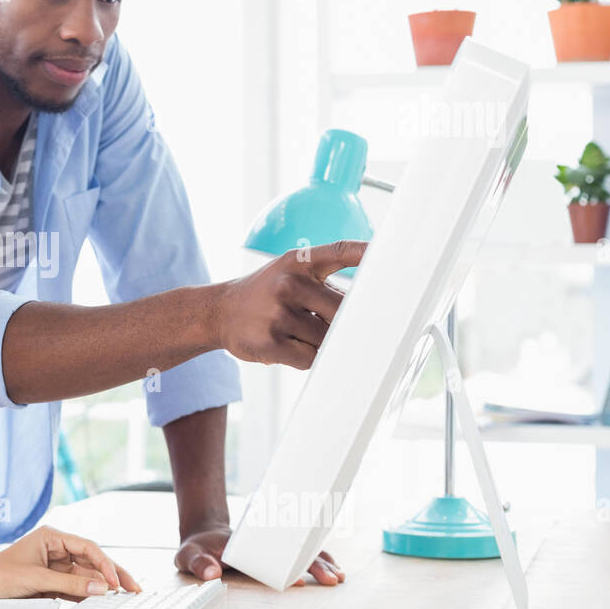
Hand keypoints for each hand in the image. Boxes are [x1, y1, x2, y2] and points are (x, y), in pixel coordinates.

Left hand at [0, 526, 142, 598]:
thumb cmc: (0, 574)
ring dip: (101, 586)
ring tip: (123, 596)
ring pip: (86, 575)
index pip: (87, 548)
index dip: (104, 564)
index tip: (114, 581)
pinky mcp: (53, 580)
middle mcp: (57, 548)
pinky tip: (101, 600)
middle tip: (133, 587)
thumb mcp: (37, 579)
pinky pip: (75, 586)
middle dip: (112, 573)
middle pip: (92, 560)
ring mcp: (56, 564)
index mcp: (53, 536)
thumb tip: (98, 589)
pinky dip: (88, 594)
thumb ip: (69, 585)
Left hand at [176, 525, 344, 585]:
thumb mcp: (189, 555)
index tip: (298, 579)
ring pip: (302, 552)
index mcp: (248, 544)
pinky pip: (301, 554)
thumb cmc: (197, 548)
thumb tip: (211, 573)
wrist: (203, 535)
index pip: (272, 553)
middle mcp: (264, 543)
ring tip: (339, 576)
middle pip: (294, 551)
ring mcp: (272, 547)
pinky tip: (333, 570)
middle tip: (331, 579)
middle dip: (315, 564)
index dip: (287, 564)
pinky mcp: (275, 552)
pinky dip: (318, 560)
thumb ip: (197, 563)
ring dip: (322, 562)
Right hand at [216, 239, 368, 369]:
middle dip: (341, 322)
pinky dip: (307, 356)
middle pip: (341, 310)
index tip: (390, 253)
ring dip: (321, 342)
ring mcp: (279, 314)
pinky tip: (290, 346)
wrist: (219, 311)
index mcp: (298, 262)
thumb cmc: (265, 293)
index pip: (340, 250)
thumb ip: (324, 283)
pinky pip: (310, 358)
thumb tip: (367, 309)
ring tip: (298, 333)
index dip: (367, 252)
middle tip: (334, 325)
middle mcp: (289, 284)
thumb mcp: (289, 272)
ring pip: (327, 338)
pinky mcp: (271, 342)